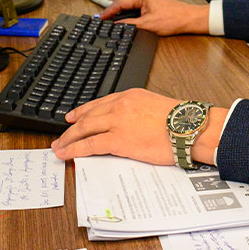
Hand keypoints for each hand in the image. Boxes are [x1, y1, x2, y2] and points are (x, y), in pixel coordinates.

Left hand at [51, 88, 226, 164]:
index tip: (74, 116)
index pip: (100, 103)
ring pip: (84, 129)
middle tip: (62, 135)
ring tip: (59, 147)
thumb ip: (138, 112)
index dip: (83, 111)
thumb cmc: (180, 121)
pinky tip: (67, 154)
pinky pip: (90, 145)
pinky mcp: (117, 140)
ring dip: (68, 139)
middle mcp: (120, 105)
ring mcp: (117, 122)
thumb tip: (131, 125)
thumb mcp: (155, 107)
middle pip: (88, 116)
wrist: (188, 127)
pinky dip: (75, 150)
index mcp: (130, 95)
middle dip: (71, 127)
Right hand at [100, 0, 209, 35]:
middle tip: (103, 20)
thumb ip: (129, 25)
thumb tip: (116, 26)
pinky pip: (136, 7)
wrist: (189, 19)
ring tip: (111, 20)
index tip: (101, 18)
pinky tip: (125, 20)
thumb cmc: (174, 19)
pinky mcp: (152, 3)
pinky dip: (129, 13)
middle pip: (123, 2)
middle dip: (113, 11)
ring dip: (121, 12)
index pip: (120, 2)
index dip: (109, 11)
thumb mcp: (147, 25)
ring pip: (129, 5)